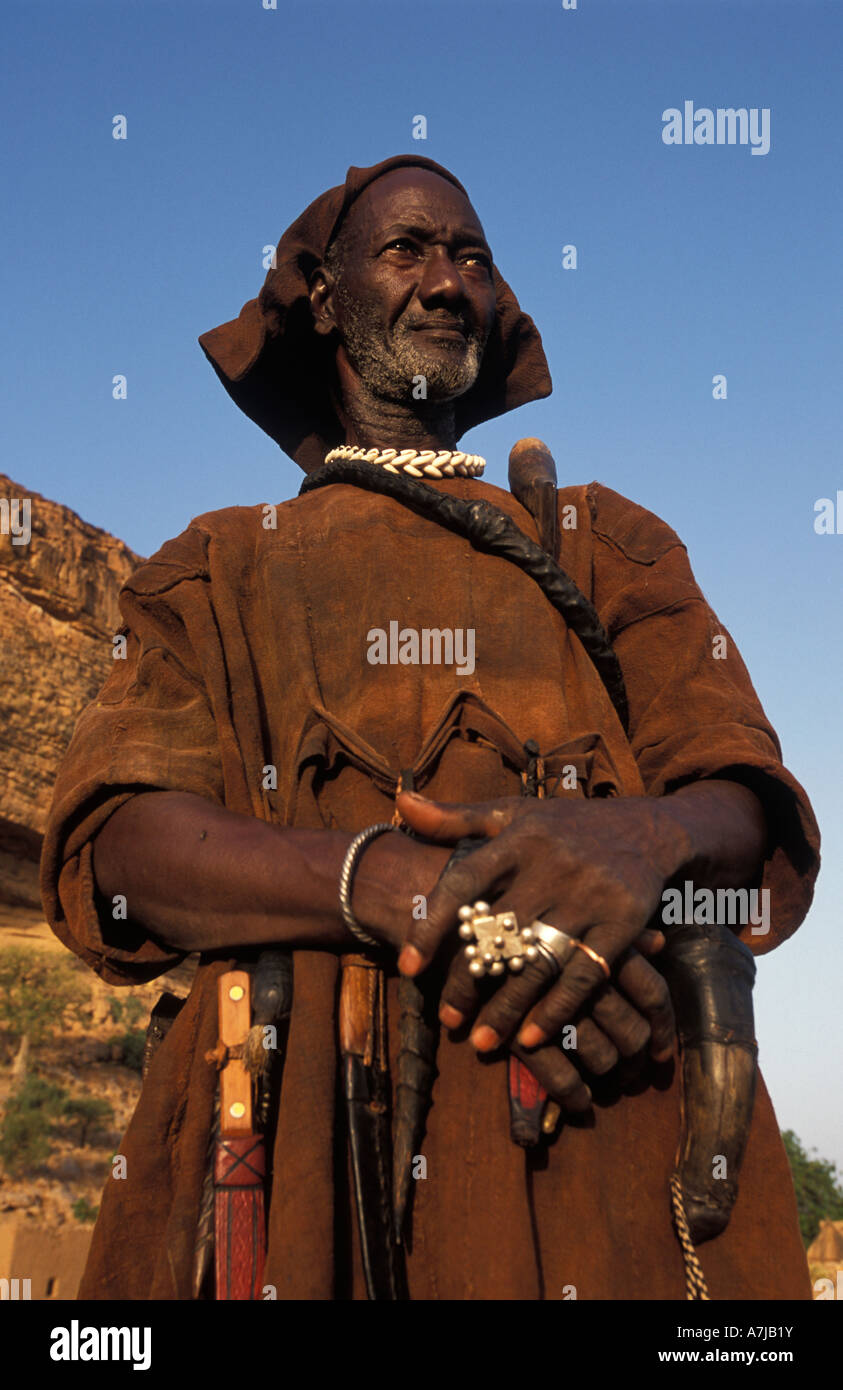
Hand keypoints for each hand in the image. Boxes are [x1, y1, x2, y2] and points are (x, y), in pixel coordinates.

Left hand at [393, 790, 689, 1105]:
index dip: (432, 926)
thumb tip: (401, 804)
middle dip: (467, 982)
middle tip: (447, 1019)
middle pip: (497, 934)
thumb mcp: (512, 812)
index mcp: (518, 841)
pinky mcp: (622, 924)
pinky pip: (583, 975)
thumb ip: (455, 817)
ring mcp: (589, 896)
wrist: (647, 828)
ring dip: (507, 1007)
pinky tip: (531, 1038)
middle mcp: (550, 867)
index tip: (408, 966)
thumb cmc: (566, 826)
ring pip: (537, 961)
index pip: (464, 883)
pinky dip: (556, 1010)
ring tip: (482, 1041)